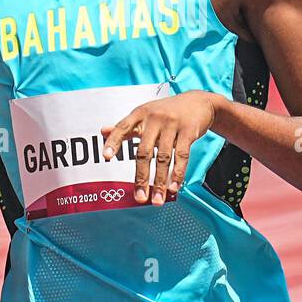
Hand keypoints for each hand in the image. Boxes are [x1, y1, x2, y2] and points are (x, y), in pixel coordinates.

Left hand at [100, 91, 220, 205]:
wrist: (199, 102)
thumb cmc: (167, 111)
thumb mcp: (145, 114)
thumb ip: (125, 126)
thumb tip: (102, 131)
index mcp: (140, 114)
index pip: (123, 128)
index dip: (113, 142)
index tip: (105, 157)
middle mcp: (154, 119)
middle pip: (144, 151)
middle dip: (142, 177)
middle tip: (140, 197)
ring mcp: (172, 124)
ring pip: (163, 158)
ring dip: (161, 181)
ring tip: (158, 200)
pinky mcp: (188, 131)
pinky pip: (182, 156)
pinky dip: (177, 173)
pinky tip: (174, 187)